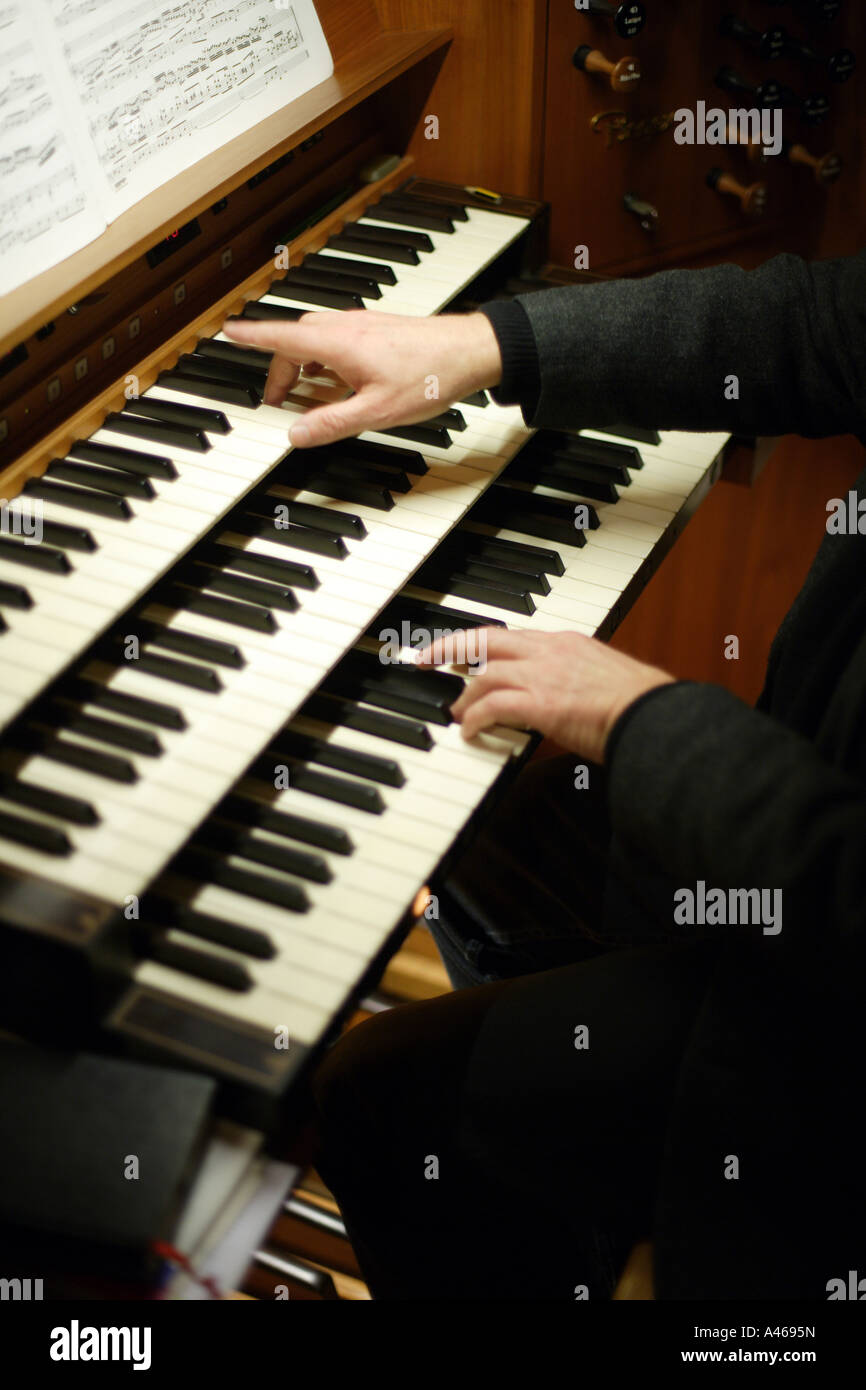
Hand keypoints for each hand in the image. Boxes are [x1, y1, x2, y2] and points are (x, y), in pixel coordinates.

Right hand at [222, 308, 502, 447]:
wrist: (470, 351)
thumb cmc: (430, 375)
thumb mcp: (376, 412)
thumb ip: (332, 423)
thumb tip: (296, 435)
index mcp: (338, 344)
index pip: (281, 337)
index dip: (251, 336)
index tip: (227, 332)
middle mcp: (346, 327)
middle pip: (295, 340)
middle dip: (280, 366)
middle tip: (276, 397)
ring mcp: (362, 324)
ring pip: (316, 337)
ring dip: (302, 360)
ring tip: (305, 390)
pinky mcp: (377, 328)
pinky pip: (336, 338)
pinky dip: (324, 356)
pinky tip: (339, 378)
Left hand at [417, 628, 674, 763]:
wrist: (657, 718)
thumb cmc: (640, 707)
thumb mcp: (604, 679)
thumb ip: (578, 680)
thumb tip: (566, 698)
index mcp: (567, 642)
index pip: (513, 635)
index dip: (483, 642)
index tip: (464, 649)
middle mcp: (551, 652)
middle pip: (486, 640)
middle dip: (452, 648)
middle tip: (428, 659)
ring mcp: (545, 677)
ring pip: (484, 675)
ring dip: (465, 696)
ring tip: (456, 713)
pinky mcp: (541, 704)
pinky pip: (493, 706)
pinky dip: (476, 718)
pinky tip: (470, 732)